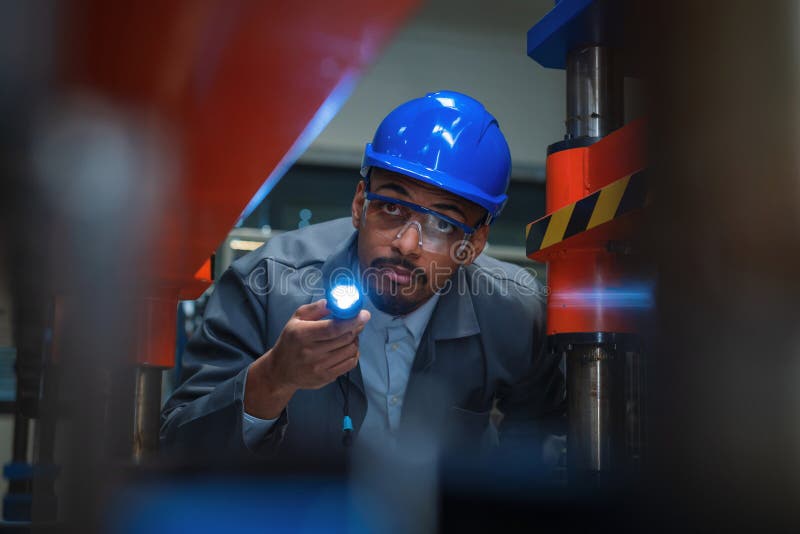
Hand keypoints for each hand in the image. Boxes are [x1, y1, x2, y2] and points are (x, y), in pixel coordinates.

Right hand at [244, 299, 369, 418]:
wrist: (280, 371)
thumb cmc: (290, 341)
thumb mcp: (296, 320)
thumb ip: (315, 309)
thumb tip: (333, 302)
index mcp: (303, 334)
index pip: (333, 328)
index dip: (352, 321)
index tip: (364, 314)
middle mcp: (311, 352)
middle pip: (345, 338)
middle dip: (356, 327)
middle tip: (358, 321)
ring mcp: (319, 367)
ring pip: (350, 351)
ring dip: (355, 340)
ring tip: (350, 335)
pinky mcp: (326, 377)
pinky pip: (350, 364)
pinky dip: (354, 353)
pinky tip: (348, 348)